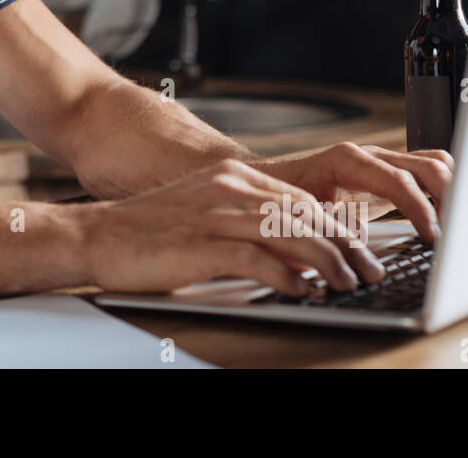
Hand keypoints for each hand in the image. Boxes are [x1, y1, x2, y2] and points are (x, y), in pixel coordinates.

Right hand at [79, 158, 389, 295]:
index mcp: (232, 176)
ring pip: (291, 234)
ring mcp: (216, 215)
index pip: (302, 199)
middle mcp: (229, 188)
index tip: (361, 248)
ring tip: (348, 284)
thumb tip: (294, 247)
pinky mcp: (202, 244)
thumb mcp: (205, 211)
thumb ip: (246, 220)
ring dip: (328, 263)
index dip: (339, 225)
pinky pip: (258, 259)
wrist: (97, 235)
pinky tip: (304, 292)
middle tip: (369, 270)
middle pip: (306, 214)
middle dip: (346, 245)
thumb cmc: (149, 231)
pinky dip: (288, 277)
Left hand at [246, 143, 452, 244]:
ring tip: (460, 230)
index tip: (433, 237)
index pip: (398, 179)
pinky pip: (430, 174)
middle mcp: (370, 157)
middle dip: (450, 199)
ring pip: (436, 165)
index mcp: (347, 161)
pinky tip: (449, 221)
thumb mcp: (298, 217)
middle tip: (457, 236)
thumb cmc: (277, 201)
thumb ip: (327, 230)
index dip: (420, 209)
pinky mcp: (391, 177)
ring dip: (453, 194)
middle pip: (429, 165)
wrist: (264, 183)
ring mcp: (383, 163)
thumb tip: (353, 253)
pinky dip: (446, 193)